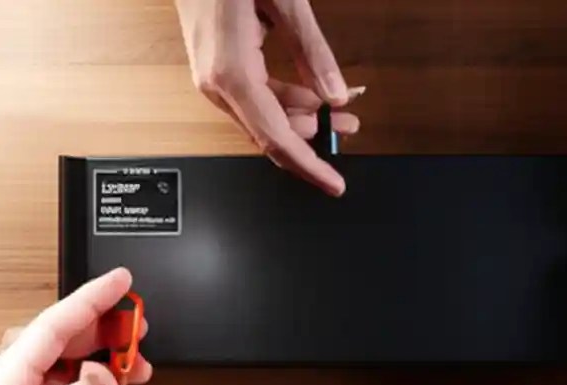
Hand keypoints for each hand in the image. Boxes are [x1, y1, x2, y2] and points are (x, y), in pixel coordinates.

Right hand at [176, 0, 362, 195]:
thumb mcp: (284, 2)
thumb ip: (313, 51)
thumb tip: (337, 94)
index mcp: (231, 72)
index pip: (276, 138)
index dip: (309, 166)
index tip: (334, 184)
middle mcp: (217, 85)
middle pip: (271, 134)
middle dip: (314, 137)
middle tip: (352, 124)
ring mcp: (214, 80)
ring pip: (265, 119)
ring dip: (303, 119)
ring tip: (341, 109)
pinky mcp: (217, 72)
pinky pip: (255, 101)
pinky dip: (286, 103)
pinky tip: (311, 96)